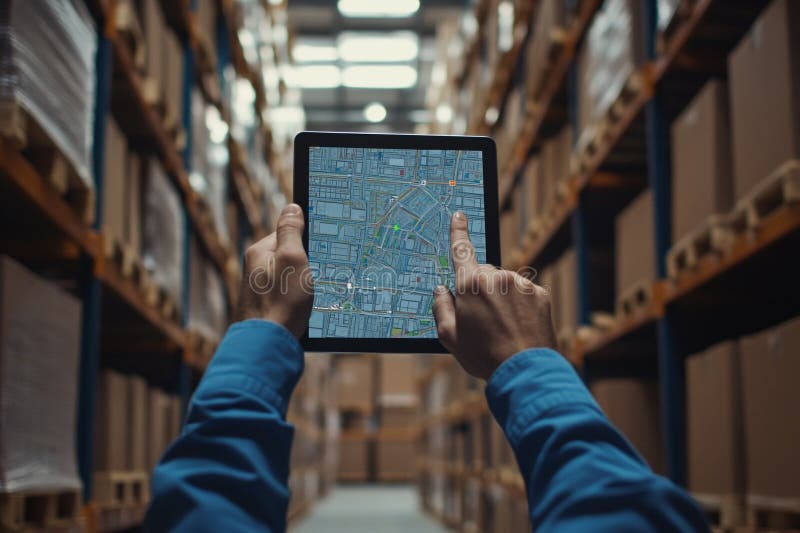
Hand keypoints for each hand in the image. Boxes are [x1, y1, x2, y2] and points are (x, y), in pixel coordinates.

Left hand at [237, 204, 313, 337]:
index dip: (308, 237)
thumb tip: (291, 207)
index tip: (324, 246)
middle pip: (289, 254)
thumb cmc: (281, 302)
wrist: (267, 346)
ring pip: (290, 276)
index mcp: (259, 252)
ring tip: (314, 294)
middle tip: (321, 273)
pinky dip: (299, 298)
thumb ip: (291, 231)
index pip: (287, 231)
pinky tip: (306, 308)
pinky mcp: (266, 307)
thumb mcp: (292, 259)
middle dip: (307, 262)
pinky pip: (287, 294)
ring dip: (304, 282)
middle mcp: (255, 268)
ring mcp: (259, 289)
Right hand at [432, 212, 556, 378]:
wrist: (525, 371)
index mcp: (471, 284)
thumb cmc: (483, 356)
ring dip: (502, 298)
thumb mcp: (449, 337)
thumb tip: (441, 290)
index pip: (461, 250)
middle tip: (481, 320)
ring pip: (505, 284)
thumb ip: (441, 308)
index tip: (458, 216)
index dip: (458, 232)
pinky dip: (520, 305)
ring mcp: (521, 284)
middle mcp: (498, 277)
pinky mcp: (540, 294)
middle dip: (480, 289)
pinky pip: (524, 293)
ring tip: (503, 328)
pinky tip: (518, 327)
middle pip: (483, 274)